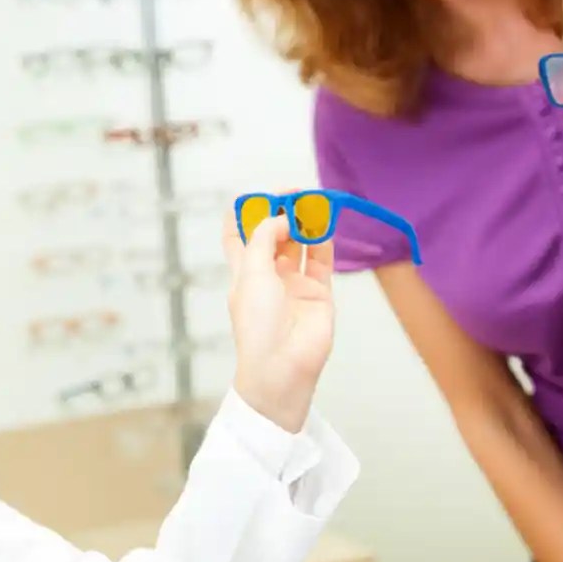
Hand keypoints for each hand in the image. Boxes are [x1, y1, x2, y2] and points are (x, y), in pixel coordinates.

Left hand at [221, 209, 335, 432]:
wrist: (283, 366)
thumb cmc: (257, 324)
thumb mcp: (251, 273)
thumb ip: (264, 238)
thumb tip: (282, 218)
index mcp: (243, 273)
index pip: (237, 237)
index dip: (243, 215)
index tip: (255, 197)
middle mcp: (269, 276)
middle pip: (273, 236)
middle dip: (281, 214)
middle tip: (293, 196)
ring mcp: (294, 284)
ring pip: (300, 245)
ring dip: (305, 224)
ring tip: (312, 205)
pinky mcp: (318, 293)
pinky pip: (322, 261)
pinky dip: (324, 241)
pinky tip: (325, 225)